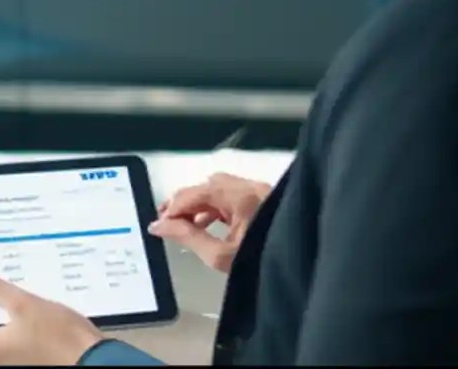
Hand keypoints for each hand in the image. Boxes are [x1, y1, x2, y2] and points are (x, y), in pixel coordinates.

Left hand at [0, 257, 103, 364]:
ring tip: (21, 279)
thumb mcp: (21, 302)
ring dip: (12, 304)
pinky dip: (27, 315)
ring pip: (7, 322)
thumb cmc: (59, 335)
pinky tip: (38, 300)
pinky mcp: (35, 354)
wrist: (96, 358)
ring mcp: (18, 358)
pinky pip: (24, 329)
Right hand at [148, 172, 271, 272]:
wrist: (299, 271)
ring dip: (200, 202)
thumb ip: (187, 237)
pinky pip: (232, 196)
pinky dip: (215, 206)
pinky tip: (206, 223)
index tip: (158, 224)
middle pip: (208, 185)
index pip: (197, 191)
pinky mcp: (264, 201)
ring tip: (184, 224)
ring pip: (220, 188)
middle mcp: (252, 187)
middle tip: (167, 221)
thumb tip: (159, 226)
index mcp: (242, 196)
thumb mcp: (220, 256)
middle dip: (185, 201)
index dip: (174, 207)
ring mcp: (260, 192)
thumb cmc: (260, 265)